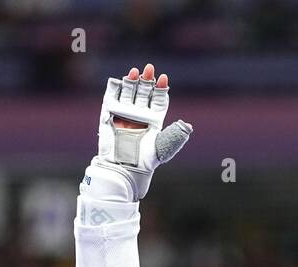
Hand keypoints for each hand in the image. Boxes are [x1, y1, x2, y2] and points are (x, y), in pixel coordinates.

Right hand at [85, 63, 192, 202]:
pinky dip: (114, 87)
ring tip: (136, 71)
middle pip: (144, 92)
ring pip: (129, 92)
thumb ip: (175, 136)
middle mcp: (140, 115)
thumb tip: (188, 126)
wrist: (122, 168)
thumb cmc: (144, 162)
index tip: (163, 78)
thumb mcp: (163, 148)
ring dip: (132, 81)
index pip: (159, 99)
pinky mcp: (109, 114)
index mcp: (154, 120)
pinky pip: (112, 97)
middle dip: (147, 80)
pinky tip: (120, 80)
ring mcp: (124, 113)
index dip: (161, 88)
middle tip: (150, 67)